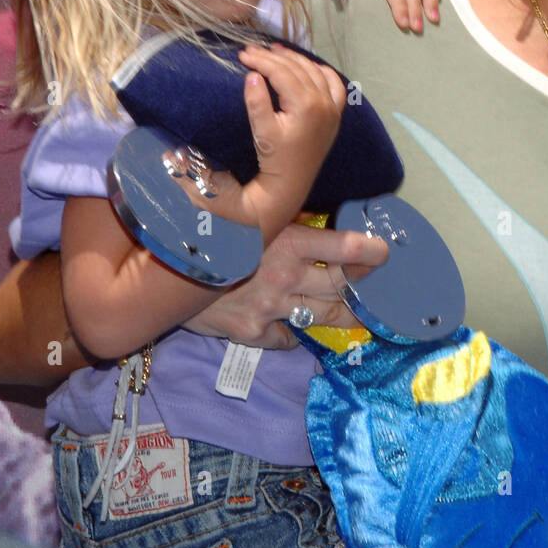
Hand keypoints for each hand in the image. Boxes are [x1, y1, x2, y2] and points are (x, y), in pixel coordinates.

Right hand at [185, 221, 390, 347]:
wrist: (163, 274)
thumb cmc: (210, 236)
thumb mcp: (248, 216)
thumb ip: (282, 216)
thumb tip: (312, 208)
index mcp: (287, 240)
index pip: (344, 248)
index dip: (370, 252)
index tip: (384, 253)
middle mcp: (285, 276)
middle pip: (342, 287)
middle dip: (362, 288)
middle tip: (373, 286)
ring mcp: (271, 308)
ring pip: (324, 315)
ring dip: (340, 313)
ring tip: (354, 310)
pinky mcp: (254, 334)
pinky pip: (290, 339)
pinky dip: (295, 332)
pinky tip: (295, 322)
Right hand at [238, 42, 346, 230]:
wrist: (291, 183)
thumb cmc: (274, 158)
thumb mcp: (262, 132)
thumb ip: (257, 103)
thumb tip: (253, 75)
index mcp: (306, 105)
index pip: (282, 72)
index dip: (261, 60)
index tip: (242, 55)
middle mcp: (324, 102)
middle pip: (297, 69)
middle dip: (273, 57)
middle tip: (252, 51)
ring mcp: (332, 108)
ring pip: (315, 72)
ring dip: (296, 60)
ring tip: (275, 51)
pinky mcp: (335, 115)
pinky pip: (335, 86)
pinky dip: (322, 72)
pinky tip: (311, 66)